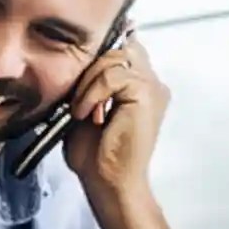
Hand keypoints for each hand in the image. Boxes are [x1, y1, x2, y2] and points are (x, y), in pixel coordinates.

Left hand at [62, 29, 169, 200]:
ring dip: (89, 82)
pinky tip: (85, 114)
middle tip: (78, 97)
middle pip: (119, 46)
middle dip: (91, 67)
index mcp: (141, 86)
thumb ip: (88, 82)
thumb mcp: (85, 108)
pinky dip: (92, 93)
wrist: (108, 182)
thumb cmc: (97, 155)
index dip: (100, 53)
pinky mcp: (147, 94)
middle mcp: (151, 83)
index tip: (78, 71)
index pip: (123, 47)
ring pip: (114, 58)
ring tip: (81, 110)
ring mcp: (152, 87)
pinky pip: (113, 76)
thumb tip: (76, 59)